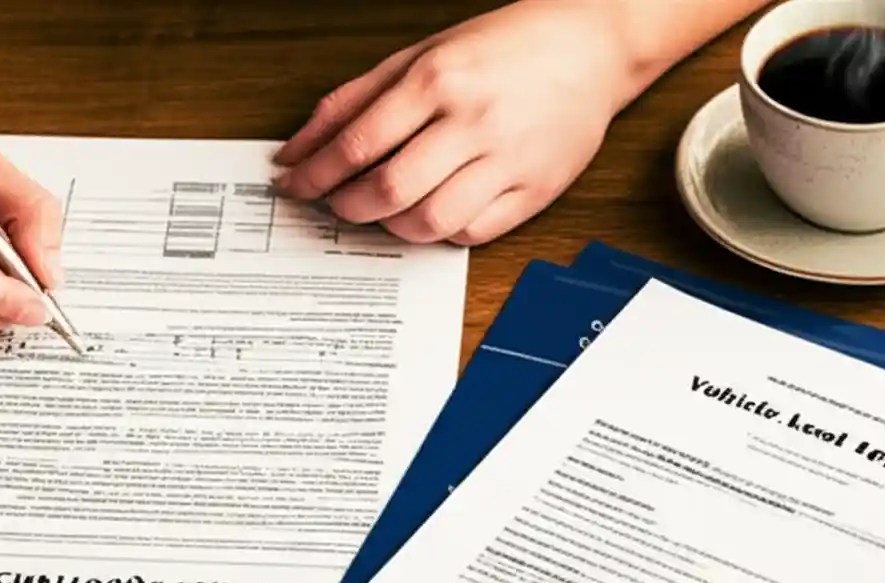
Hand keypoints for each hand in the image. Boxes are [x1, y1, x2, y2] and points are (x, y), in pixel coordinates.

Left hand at [272, 0, 625, 245]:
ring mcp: (507, 159)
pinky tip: (435, 211)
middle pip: (388, 190)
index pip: (356, 145)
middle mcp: (472, 120)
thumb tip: (294, 151)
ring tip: (386, 210)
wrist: (591, 46)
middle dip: (347, 208)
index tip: (293, 188)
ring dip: (393, 227)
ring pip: (429, 221)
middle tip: (336, 206)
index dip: (314, 176)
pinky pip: (473, 234)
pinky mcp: (536, 190)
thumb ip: (351, 102)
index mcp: (436, 79)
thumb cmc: (500, 49)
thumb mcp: (418, 56)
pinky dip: (442, 232)